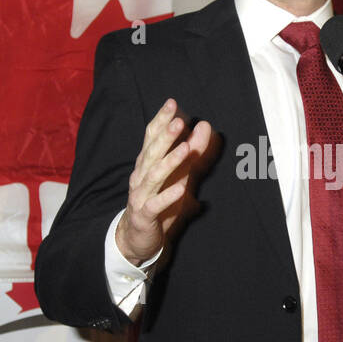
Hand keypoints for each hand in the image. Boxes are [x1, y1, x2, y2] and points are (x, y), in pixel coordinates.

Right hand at [115, 99, 218, 265]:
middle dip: (165, 137)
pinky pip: (156, 205)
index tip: (172, 103)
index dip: (160, 120)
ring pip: (154, 176)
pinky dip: (168, 196)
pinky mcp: (144, 215)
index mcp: (147, 163)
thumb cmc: (159, 202)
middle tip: (179, 122)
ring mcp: (140, 195)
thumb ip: (192, 152)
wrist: (137, 238)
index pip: (150, 137)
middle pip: (151, 152)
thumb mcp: (179, 174)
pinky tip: (181, 189)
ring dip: (170, 162)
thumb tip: (205, 126)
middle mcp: (140, 176)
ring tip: (185, 149)